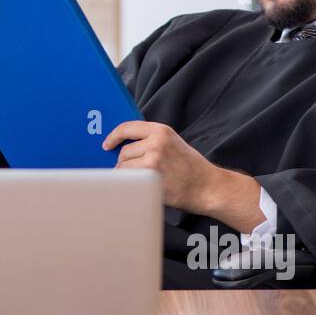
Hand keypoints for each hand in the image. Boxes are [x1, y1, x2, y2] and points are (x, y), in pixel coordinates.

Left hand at [102, 121, 263, 230]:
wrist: (208, 187)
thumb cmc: (190, 168)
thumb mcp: (173, 144)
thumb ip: (151, 141)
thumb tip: (122, 147)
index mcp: (161, 130)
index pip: (127, 127)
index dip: (113, 136)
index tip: (107, 144)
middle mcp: (156, 142)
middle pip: (124, 152)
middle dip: (125, 163)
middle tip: (136, 172)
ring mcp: (153, 159)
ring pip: (124, 167)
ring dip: (127, 175)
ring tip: (144, 180)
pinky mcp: (151, 177)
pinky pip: (129, 179)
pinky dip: (130, 184)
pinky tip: (142, 186)